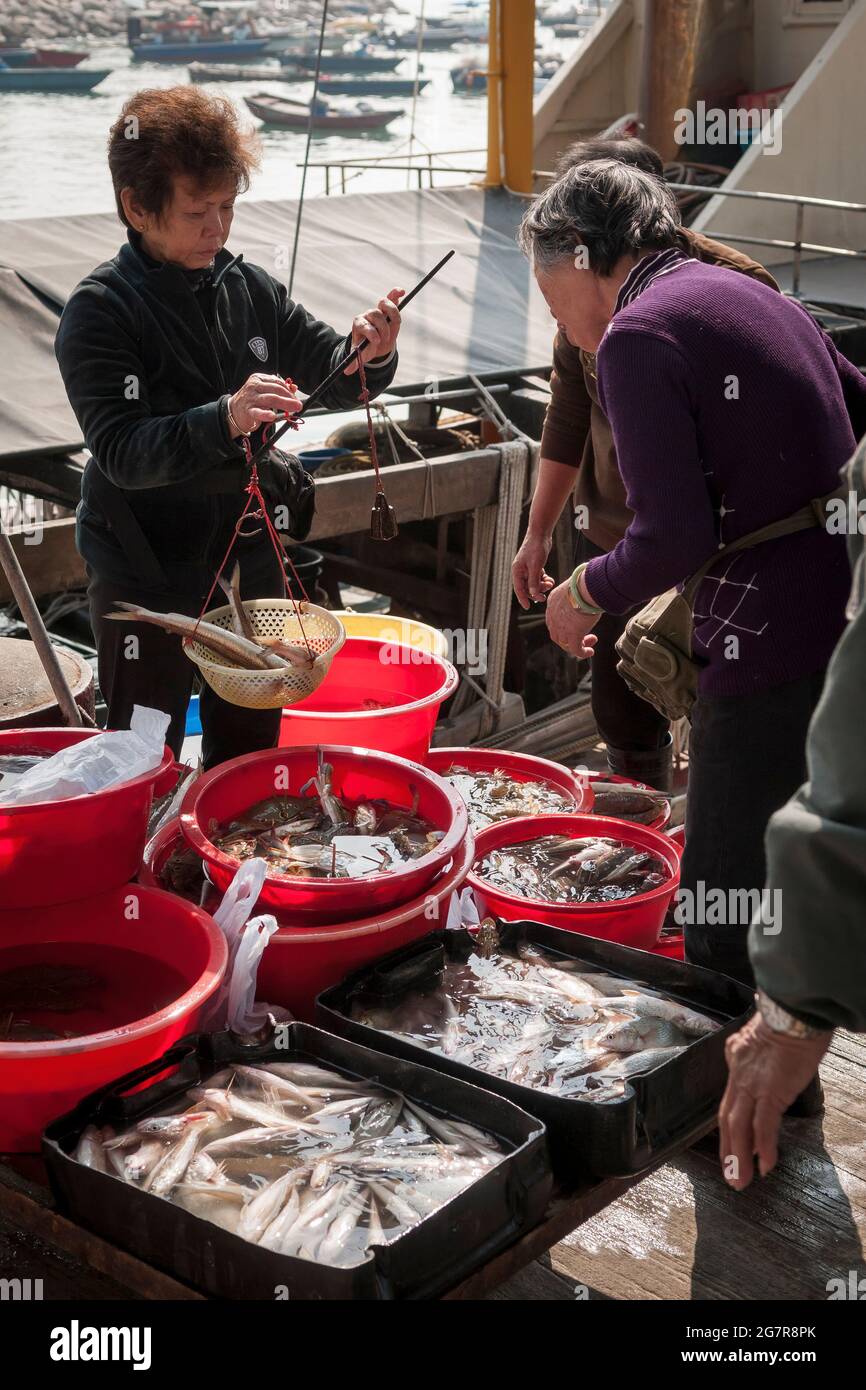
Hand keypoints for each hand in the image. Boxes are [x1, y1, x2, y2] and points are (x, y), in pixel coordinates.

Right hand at [228, 374, 301, 434]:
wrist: (234, 411)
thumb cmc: (252, 400)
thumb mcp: (265, 391)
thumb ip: (278, 388)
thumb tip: (294, 387)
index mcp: (258, 378)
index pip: (277, 382)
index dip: (289, 390)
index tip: (296, 397)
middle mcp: (254, 386)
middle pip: (276, 389)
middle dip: (290, 397)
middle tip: (299, 404)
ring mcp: (250, 398)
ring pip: (270, 399)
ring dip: (285, 404)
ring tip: (295, 408)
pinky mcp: (247, 410)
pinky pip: (258, 412)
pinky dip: (266, 414)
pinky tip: (272, 416)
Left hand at [344, 288, 403, 373]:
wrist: (375, 343)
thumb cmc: (367, 347)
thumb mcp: (360, 355)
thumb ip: (354, 362)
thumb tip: (347, 372)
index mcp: (359, 324)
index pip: (364, 324)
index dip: (370, 331)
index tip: (376, 341)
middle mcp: (368, 315)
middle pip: (375, 314)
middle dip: (382, 328)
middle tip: (385, 339)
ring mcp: (378, 310)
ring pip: (384, 304)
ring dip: (391, 314)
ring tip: (395, 325)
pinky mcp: (388, 308)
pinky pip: (391, 297)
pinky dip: (396, 293)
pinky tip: (402, 292)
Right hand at [512, 532, 555, 608]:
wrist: (541, 534)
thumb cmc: (536, 548)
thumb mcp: (536, 566)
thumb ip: (534, 581)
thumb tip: (534, 595)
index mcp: (517, 571)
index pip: (518, 589)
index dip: (523, 599)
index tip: (528, 607)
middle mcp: (521, 571)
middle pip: (527, 587)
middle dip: (536, 591)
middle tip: (544, 596)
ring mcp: (528, 568)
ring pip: (534, 583)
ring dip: (542, 586)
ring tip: (550, 583)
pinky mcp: (535, 566)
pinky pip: (538, 577)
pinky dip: (544, 580)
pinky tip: (550, 580)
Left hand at [545, 578, 599, 657]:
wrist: (586, 587)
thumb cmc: (586, 582)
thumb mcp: (576, 587)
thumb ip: (578, 593)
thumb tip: (590, 591)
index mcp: (552, 603)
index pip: (554, 619)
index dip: (564, 625)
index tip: (578, 624)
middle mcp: (553, 617)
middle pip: (557, 634)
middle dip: (569, 637)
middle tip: (585, 635)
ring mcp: (561, 627)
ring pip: (565, 643)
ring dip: (577, 645)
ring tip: (590, 643)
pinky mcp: (572, 635)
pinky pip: (576, 650)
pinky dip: (582, 653)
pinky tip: (590, 652)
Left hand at [718, 1013, 830, 1189]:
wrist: (794, 1012)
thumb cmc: (788, 1021)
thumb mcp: (762, 1035)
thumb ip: (755, 1050)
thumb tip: (754, 1054)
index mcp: (737, 1060)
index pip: (729, 1100)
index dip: (729, 1127)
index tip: (732, 1147)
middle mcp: (739, 1075)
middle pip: (727, 1119)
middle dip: (729, 1151)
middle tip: (731, 1176)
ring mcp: (753, 1085)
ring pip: (739, 1127)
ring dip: (740, 1157)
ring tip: (741, 1181)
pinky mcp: (771, 1092)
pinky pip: (764, 1126)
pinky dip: (763, 1147)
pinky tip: (764, 1166)